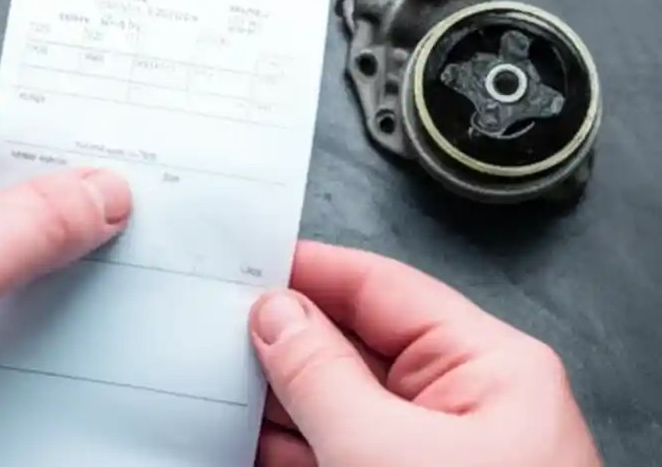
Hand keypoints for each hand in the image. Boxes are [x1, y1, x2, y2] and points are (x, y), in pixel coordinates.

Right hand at [250, 241, 601, 466]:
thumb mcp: (378, 448)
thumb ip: (320, 375)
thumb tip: (278, 316)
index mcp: (494, 368)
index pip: (385, 288)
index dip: (311, 271)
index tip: (249, 265)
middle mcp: (472, 405)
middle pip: (360, 345)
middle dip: (287, 340)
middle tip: (218, 329)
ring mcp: (439, 453)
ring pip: (345, 403)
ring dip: (281, 397)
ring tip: (220, 384)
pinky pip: (343, 448)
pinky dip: (294, 443)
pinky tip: (247, 436)